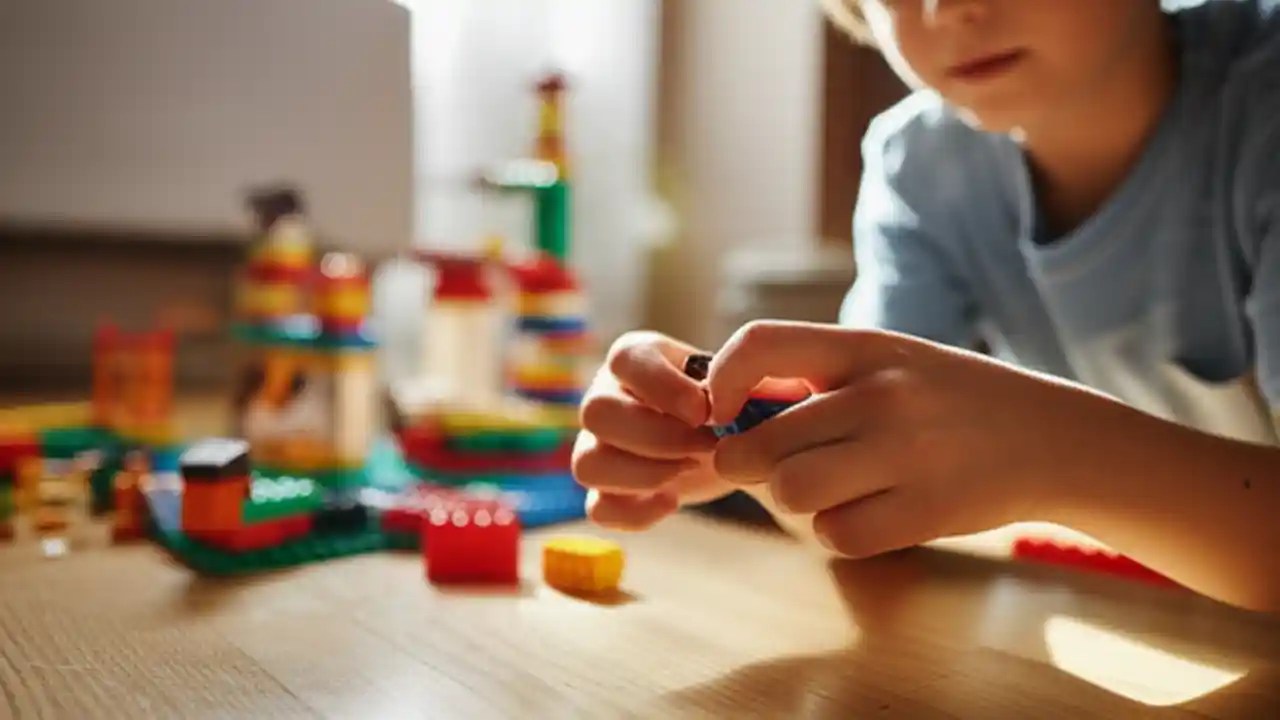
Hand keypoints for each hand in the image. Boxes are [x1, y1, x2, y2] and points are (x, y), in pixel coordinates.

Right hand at [573, 332, 736, 529]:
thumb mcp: (731, 382)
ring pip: (587, 464)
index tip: (703, 412)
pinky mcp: (603, 490)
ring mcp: (595, 445)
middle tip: (706, 444)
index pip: (623, 359)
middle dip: (658, 437)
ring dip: (644, 475)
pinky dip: (637, 513)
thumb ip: (727, 384)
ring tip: (689, 469)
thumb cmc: (725, 401)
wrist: (725, 439)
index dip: (662, 387)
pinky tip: (672, 500)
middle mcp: (603, 396)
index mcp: (633, 357)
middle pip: (596, 413)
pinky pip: (599, 509)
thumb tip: (711, 405)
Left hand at [706, 320, 1135, 556]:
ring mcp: (906, 454)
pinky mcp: (925, 512)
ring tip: (827, 490)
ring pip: (791, 493)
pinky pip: (836, 535)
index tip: (721, 411)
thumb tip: (726, 412)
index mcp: (865, 346)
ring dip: (795, 501)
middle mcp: (882, 394)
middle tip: (770, 468)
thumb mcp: (889, 361)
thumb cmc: (948, 399)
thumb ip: (815, 379)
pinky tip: (866, 513)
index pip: (758, 345)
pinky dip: (838, 532)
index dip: (720, 382)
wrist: (1050, 438)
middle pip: (760, 443)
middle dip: (747, 464)